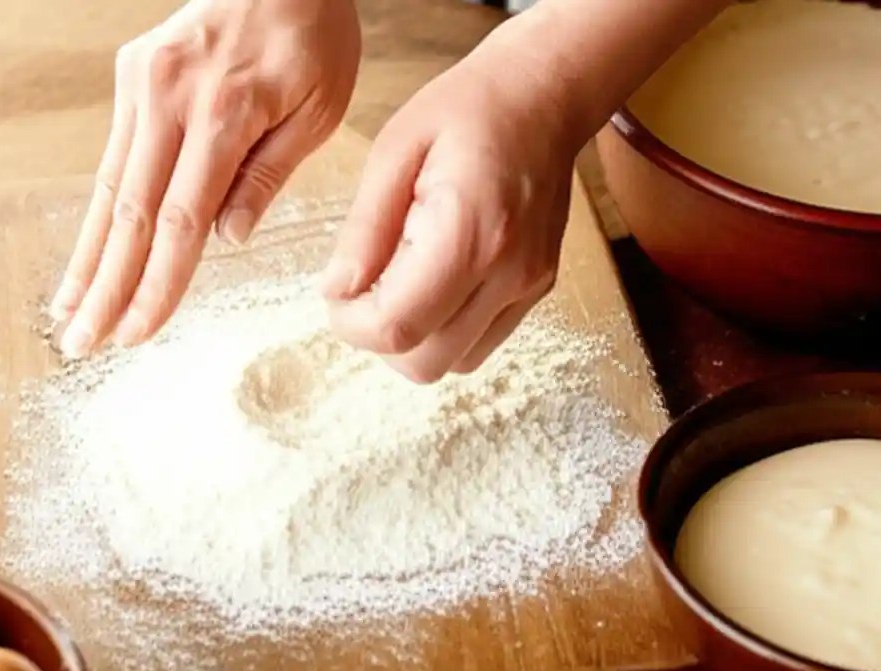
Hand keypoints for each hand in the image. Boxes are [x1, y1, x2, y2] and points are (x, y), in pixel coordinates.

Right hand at [53, 0, 360, 357]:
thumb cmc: (312, 33)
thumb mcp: (318, 106)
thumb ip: (269, 174)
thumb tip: (227, 237)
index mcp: (226, 111)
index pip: (182, 219)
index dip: (156, 283)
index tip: (135, 332)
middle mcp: (171, 97)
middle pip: (131, 212)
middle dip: (104, 287)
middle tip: (79, 343)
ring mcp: (143, 83)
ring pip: (109, 187)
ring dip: (88, 256)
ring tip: (66, 313)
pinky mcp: (133, 74)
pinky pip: (113, 156)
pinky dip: (100, 211)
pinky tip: (88, 252)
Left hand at [323, 42, 579, 383]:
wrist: (543, 96)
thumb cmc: (466, 110)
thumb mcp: (394, 152)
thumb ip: (364, 229)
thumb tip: (337, 291)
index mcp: (469, 231)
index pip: (397, 327)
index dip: (351, 324)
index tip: (337, 291)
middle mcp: (508, 271)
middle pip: (424, 363)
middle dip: (378, 338)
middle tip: (362, 290)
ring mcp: (528, 286)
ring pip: (452, 364)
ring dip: (412, 339)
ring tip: (399, 281)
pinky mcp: (536, 290)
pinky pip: (479, 345)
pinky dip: (444, 330)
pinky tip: (432, 281)